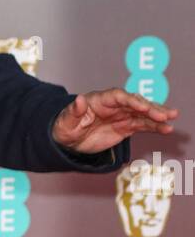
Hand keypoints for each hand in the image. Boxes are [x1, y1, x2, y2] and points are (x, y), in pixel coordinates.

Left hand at [52, 89, 177, 153]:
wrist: (67, 140)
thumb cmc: (64, 127)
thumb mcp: (65, 121)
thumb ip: (73, 111)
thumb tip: (78, 100)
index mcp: (100, 100)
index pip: (119, 97)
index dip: (132, 101)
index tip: (143, 107)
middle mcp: (114, 105)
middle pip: (135, 103)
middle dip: (150, 108)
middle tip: (164, 114)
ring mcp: (121, 115)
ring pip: (143, 114)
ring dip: (157, 116)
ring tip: (172, 119)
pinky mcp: (126, 127)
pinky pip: (142, 125)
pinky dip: (154, 127)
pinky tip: (166, 129)